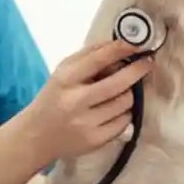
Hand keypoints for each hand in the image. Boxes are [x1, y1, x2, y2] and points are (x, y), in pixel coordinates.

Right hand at [17, 39, 153, 167]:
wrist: (37, 136)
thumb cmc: (54, 98)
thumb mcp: (63, 72)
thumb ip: (89, 56)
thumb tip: (119, 44)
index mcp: (65, 80)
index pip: (99, 60)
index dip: (122, 49)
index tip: (138, 43)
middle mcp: (75, 102)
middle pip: (119, 83)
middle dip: (137, 70)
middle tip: (146, 63)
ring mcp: (86, 123)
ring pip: (125, 102)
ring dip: (129, 93)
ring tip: (122, 91)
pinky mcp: (96, 140)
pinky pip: (124, 121)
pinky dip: (124, 112)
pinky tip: (115, 110)